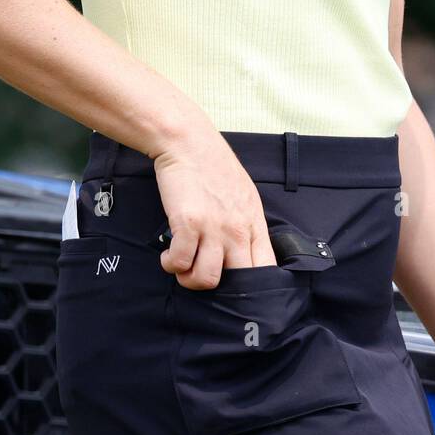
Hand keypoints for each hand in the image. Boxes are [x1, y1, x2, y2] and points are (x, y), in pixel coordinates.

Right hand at [152, 127, 276, 288]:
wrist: (189, 142)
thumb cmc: (213, 166)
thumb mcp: (243, 195)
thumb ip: (245, 225)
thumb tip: (242, 253)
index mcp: (253, 223)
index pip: (266, 269)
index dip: (255, 288)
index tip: (239, 292)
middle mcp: (237, 229)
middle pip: (239, 283)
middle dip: (220, 290)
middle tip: (203, 276)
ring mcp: (213, 227)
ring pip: (207, 280)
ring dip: (190, 279)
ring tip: (183, 266)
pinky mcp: (187, 223)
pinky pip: (179, 263)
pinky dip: (170, 264)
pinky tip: (168, 255)